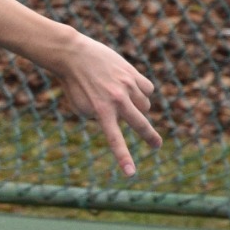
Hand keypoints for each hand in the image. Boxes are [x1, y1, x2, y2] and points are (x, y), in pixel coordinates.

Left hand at [54, 33, 161, 175]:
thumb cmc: (74, 84)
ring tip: (123, 99)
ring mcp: (128, 85)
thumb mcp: (80, 107)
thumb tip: (121, 118)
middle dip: (150, 137)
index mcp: (101, 112)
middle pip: (141, 124)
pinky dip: (143, 92)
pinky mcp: (133, 73)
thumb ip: (100, 117)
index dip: (124, 158)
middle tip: (156, 145)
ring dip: (138, 107)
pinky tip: (131, 88)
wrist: (73, 55)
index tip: (131, 174)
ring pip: (145, 105)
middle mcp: (117, 100)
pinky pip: (148, 89)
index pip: (115, 140)